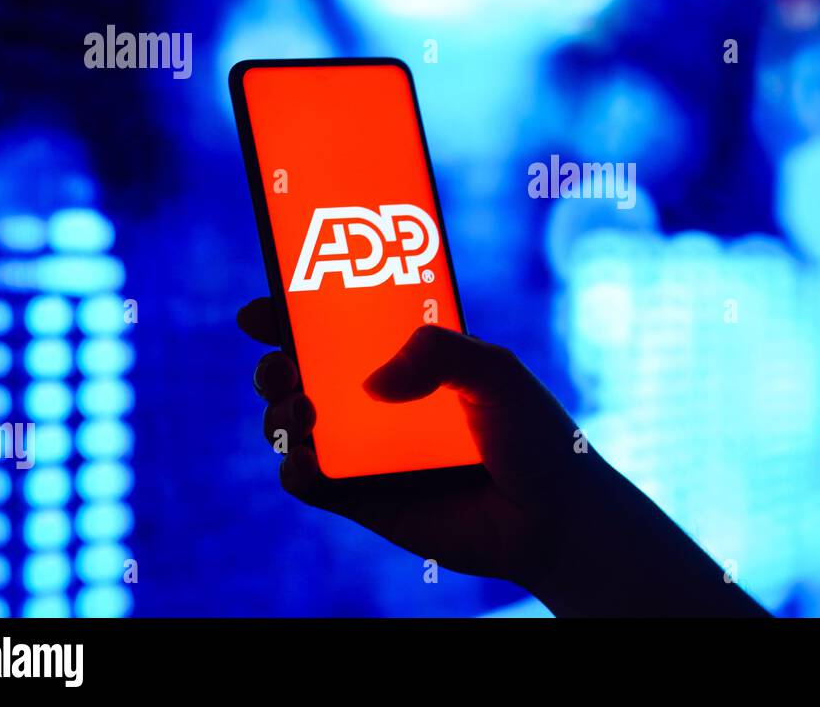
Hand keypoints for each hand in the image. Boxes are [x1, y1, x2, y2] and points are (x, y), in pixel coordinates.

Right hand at [237, 297, 596, 589]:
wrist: (552, 517)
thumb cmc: (533, 434)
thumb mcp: (496, 371)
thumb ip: (439, 353)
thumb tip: (372, 385)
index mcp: (408, 356)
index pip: (341, 323)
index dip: (296, 309)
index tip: (266, 303)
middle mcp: (379, 399)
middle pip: (302, 370)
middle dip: (275, 360)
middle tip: (281, 362)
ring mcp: (366, 449)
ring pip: (294, 423)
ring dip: (279, 411)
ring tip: (301, 409)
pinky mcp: (363, 498)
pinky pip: (310, 482)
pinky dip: (296, 469)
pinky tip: (307, 460)